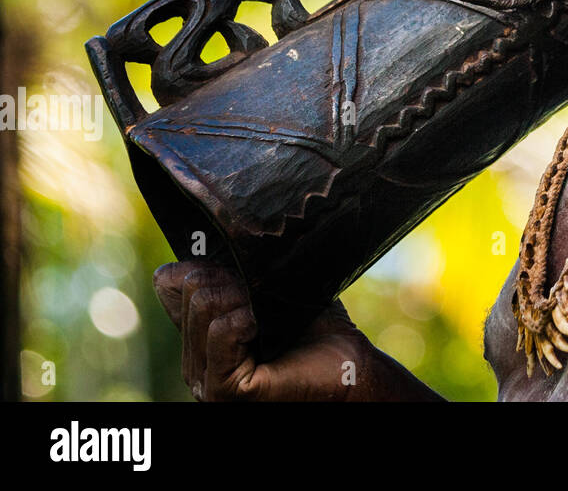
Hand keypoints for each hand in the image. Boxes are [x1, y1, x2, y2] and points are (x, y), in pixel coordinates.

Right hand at [153, 261, 414, 401]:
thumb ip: (240, 267)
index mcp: (199, 332)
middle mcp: (195, 359)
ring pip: (203, 304)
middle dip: (230, 276)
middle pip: (189, 287)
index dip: (203, 262)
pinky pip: (220, 331)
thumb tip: (219, 226)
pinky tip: (260, 327)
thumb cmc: (317, 327)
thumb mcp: (272, 287)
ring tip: (264, 314)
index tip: (241, 270)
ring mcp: (206, 379)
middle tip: (262, 297)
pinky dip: (242, 319)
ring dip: (241, 296)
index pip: (168, 281)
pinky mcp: (224, 392)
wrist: (349, 367)